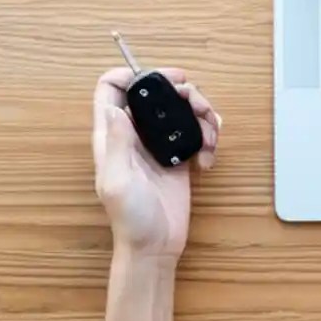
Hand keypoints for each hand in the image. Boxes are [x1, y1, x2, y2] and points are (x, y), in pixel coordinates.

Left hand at [92, 68, 220, 261]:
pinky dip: (208, 135)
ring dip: (200, 112)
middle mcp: (134, 134)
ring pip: (179, 108)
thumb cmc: (131, 219)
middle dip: (178, 89)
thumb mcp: (117, 181)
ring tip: (210, 135)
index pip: (110, 89)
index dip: (129, 74)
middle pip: (154, 92)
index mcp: (112, 136)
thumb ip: (117, 143)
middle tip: (195, 98)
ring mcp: (158, 144)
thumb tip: (116, 107)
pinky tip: (209, 156)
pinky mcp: (179, 156)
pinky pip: (196, 131)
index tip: (158, 77)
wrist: (156, 246)